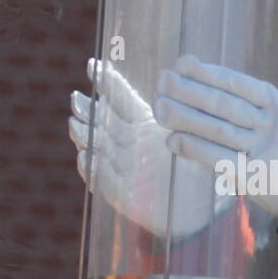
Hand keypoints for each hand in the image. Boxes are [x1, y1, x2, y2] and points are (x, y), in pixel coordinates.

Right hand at [68, 58, 227, 236]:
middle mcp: (130, 142)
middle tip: (76, 97)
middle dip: (88, 109)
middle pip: (104, 121)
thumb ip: (191, 124)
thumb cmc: (201, 174)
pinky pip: (101, 177)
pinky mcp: (119, 191)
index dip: (108, 83)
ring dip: (86, 135)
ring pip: (98, 146)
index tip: (94, 64)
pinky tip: (84, 157)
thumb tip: (185, 90)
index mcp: (147, 125)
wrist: (198, 213)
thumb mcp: (198, 144)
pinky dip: (92, 168)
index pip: (124, 99)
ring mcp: (122, 166)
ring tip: (76, 125)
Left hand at [153, 39, 277, 221]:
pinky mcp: (253, 179)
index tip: (183, 62)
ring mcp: (260, 152)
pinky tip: (173, 140)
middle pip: (223, 104)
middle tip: (162, 79)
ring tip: (159, 106)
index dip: (210, 72)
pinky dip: (196, 150)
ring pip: (217, 129)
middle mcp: (268, 125)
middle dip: (190, 90)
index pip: (239, 83)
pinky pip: (220, 161)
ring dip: (186, 118)